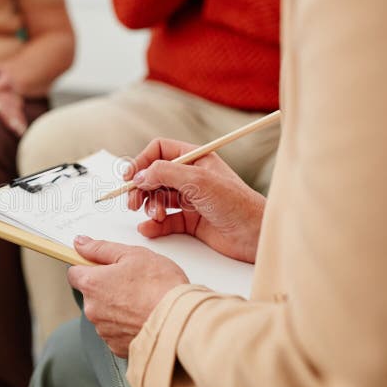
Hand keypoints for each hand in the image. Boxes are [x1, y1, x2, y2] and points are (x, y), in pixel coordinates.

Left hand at [68, 236, 188, 357]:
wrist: (179, 321)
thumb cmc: (161, 287)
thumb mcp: (132, 254)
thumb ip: (101, 249)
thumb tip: (81, 243)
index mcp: (92, 284)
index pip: (74, 273)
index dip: (88, 267)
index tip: (101, 266)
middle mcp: (93, 310)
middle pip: (91, 295)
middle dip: (107, 288)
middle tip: (132, 282)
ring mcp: (104, 330)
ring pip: (104, 314)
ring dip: (117, 308)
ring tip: (142, 301)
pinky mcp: (117, 347)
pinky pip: (116, 332)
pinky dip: (126, 325)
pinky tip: (143, 317)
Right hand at [125, 138, 264, 262]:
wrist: (256, 235)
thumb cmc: (237, 203)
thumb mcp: (198, 180)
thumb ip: (165, 173)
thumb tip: (139, 176)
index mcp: (195, 159)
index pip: (159, 151)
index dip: (142, 161)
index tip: (130, 177)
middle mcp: (191, 177)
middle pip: (154, 176)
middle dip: (141, 188)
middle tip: (133, 202)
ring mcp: (190, 199)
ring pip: (157, 198)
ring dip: (149, 207)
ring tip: (155, 215)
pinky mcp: (191, 221)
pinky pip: (164, 220)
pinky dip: (153, 224)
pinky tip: (150, 228)